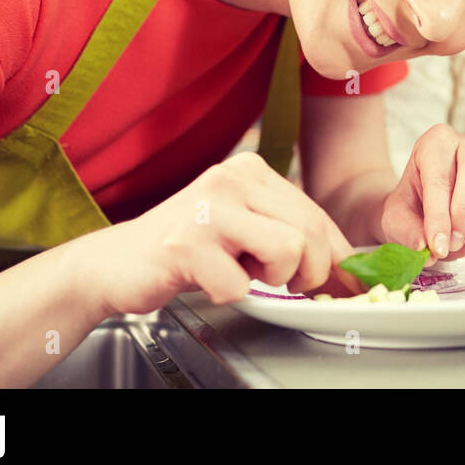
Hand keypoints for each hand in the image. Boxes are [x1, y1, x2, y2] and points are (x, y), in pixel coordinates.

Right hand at [76, 151, 362, 315]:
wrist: (116, 262)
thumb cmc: (188, 250)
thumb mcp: (246, 229)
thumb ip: (291, 233)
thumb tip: (349, 266)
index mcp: (252, 170)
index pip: (317, 214)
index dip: (338, 257)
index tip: (345, 284)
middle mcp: (233, 178)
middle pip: (310, 232)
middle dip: (307, 272)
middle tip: (280, 282)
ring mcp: (210, 207)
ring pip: (288, 250)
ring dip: (270, 279)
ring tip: (240, 271)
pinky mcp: (188, 242)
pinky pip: (241, 285)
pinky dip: (228, 294)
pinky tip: (207, 278)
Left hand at [380, 125, 464, 261]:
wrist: (423, 211)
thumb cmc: (411, 208)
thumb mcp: (396, 220)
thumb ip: (406, 232)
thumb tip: (424, 245)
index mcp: (435, 142)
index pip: (440, 176)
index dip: (438, 215)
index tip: (436, 244)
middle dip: (464, 213)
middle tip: (451, 242)